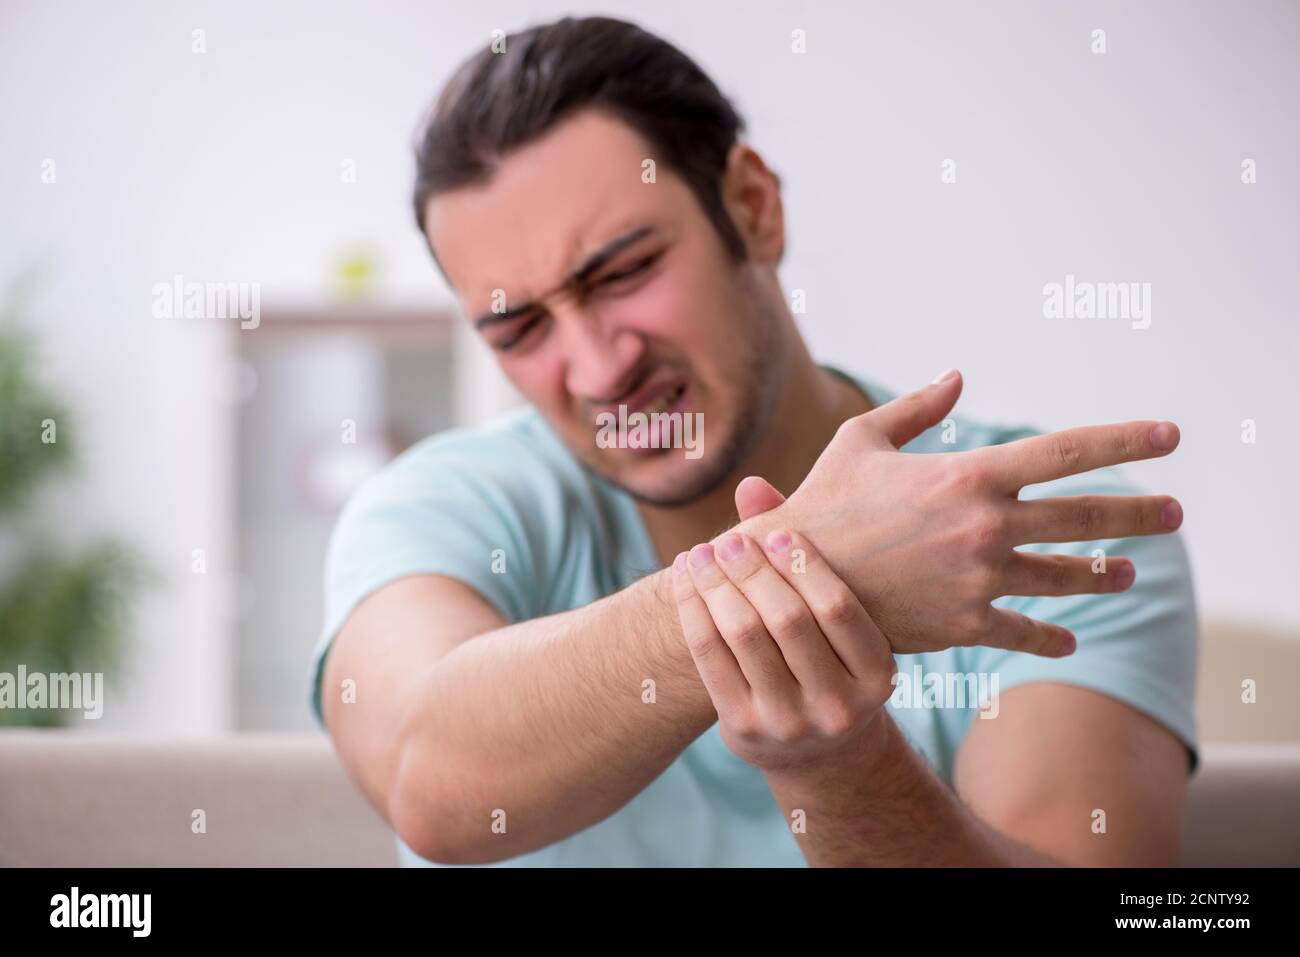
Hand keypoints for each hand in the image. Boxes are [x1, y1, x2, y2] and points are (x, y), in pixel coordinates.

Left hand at [670, 527, 896, 773]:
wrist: (815, 751)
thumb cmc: (829, 662)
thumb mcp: (840, 624)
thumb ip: (801, 556)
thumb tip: (749, 486)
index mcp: (878, 675)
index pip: (840, 608)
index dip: (804, 564)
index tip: (776, 533)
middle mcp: (840, 707)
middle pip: (788, 620)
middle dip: (752, 571)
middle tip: (728, 541)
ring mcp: (789, 723)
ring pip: (743, 636)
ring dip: (715, 585)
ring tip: (699, 553)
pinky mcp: (742, 730)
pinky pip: (709, 657)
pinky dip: (693, 611)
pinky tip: (684, 580)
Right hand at [736, 370, 1183, 657]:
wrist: (789, 580)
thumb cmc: (824, 502)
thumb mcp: (861, 440)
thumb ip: (917, 407)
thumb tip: (958, 377)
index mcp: (969, 474)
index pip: (1067, 451)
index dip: (1126, 441)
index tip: (1169, 435)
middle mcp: (986, 526)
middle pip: (1087, 518)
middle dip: (1141, 514)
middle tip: (1175, 513)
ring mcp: (979, 580)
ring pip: (1066, 578)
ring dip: (1106, 576)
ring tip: (1129, 577)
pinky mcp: (963, 626)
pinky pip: (1023, 632)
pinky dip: (1050, 638)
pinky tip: (1068, 641)